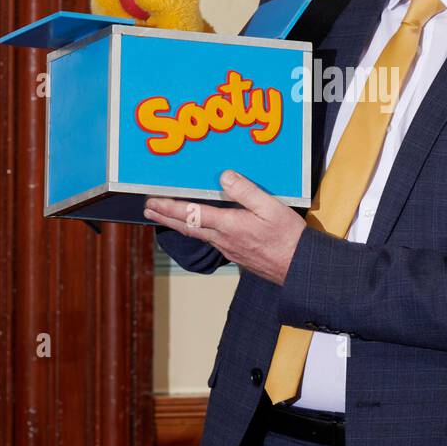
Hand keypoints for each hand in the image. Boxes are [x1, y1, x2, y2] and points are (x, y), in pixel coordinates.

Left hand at [142, 170, 305, 285]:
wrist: (298, 268)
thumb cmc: (288, 238)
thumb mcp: (271, 207)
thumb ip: (246, 191)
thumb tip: (224, 177)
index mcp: (229, 225)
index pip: (191, 214)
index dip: (169, 207)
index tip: (152, 201)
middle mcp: (223, 239)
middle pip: (187, 226)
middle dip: (165, 217)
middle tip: (147, 209)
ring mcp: (228, 249)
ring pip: (197, 234)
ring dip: (178, 224)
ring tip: (164, 217)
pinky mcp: (236, 254)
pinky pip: (210, 239)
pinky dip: (196, 230)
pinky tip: (198, 227)